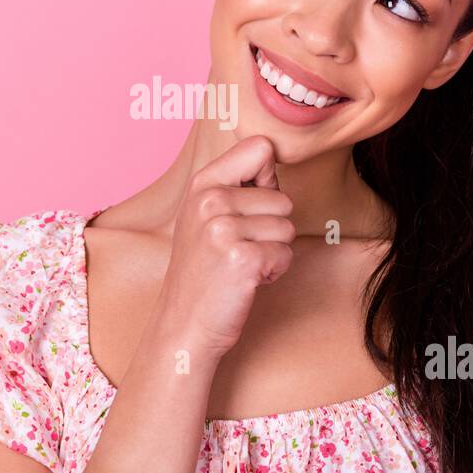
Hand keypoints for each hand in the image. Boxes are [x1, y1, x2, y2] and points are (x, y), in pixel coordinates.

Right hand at [154, 135, 294, 358]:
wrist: (184, 323)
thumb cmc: (203, 270)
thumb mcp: (205, 215)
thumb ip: (233, 183)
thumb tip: (272, 153)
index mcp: (201, 183)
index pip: (260, 148)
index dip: (268, 178)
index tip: (250, 206)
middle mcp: (210, 201)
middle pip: (282, 198)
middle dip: (271, 228)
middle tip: (238, 249)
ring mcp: (224, 230)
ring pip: (288, 228)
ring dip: (273, 251)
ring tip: (240, 264)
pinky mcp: (242, 259)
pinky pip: (286, 254)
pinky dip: (273, 272)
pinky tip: (246, 280)